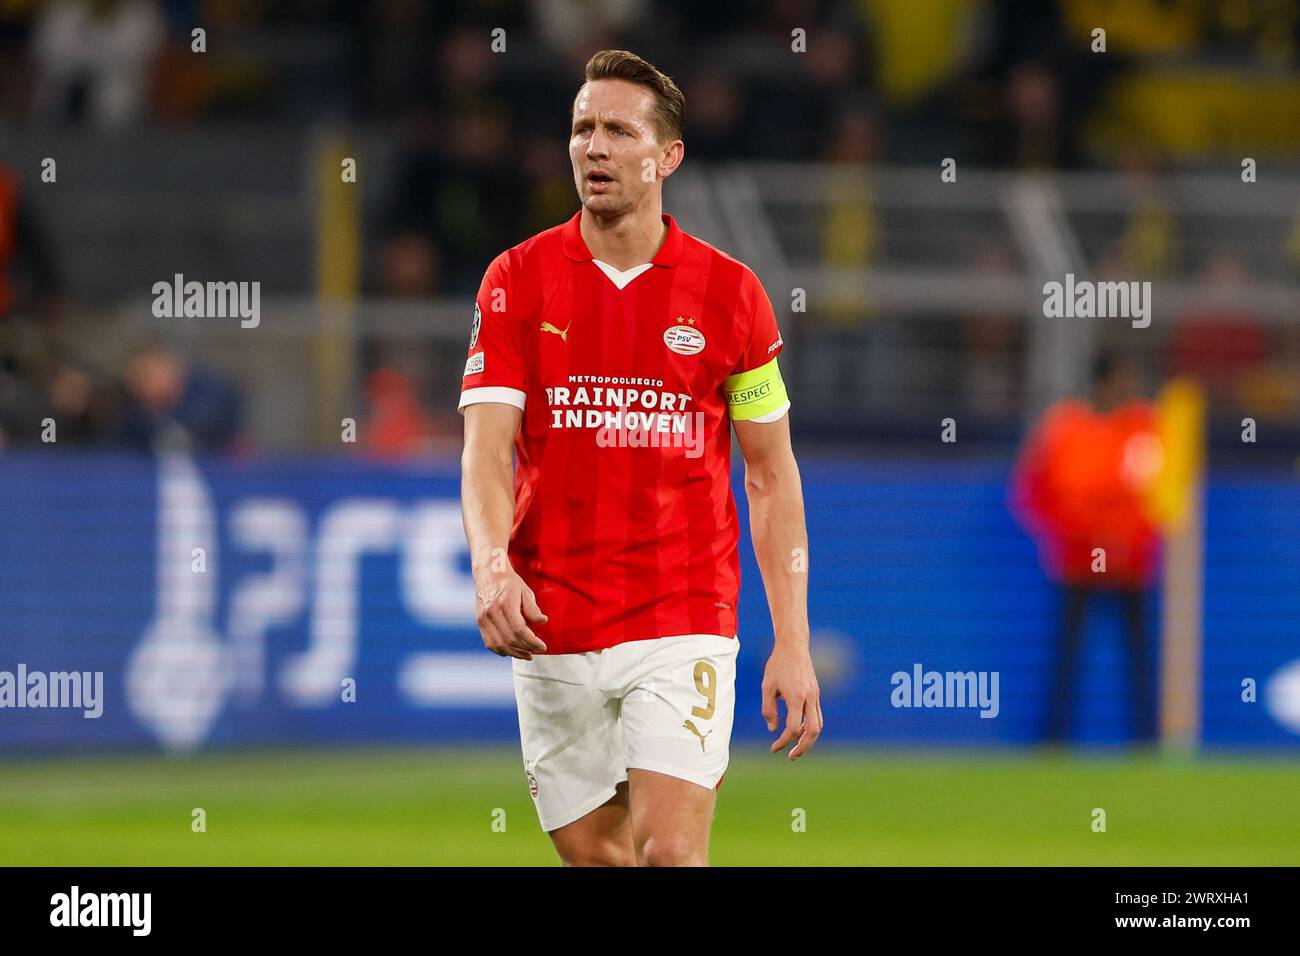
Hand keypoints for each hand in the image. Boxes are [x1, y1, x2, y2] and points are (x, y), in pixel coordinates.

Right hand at [475, 569, 547, 659]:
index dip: (532, 642)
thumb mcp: (525, 590)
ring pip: (499, 645)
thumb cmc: (510, 583)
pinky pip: (490, 643)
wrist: (489, 575)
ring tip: (527, 655)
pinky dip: (502, 651)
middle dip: (526, 649)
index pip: (519, 630)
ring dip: (515, 653)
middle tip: (537, 650)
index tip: (543, 647)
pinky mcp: (480, 623)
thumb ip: (533, 608)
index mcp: (505, 603)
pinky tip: (513, 651)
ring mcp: (483, 619)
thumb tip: (542, 621)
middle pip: (510, 639)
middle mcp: (492, 613)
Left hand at [761, 644, 822, 759]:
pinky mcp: (816, 694)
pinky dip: (810, 727)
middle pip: (813, 731)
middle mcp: (810, 698)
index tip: (774, 748)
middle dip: (803, 747)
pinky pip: (817, 716)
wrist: (794, 646)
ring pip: (818, 725)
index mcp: (796, 697)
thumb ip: (768, 709)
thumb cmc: (778, 665)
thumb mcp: (767, 686)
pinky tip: (798, 730)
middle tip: (791, 757)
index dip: (783, 741)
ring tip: (795, 746)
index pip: (792, 728)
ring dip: (808, 739)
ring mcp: (815, 696)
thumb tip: (772, 729)